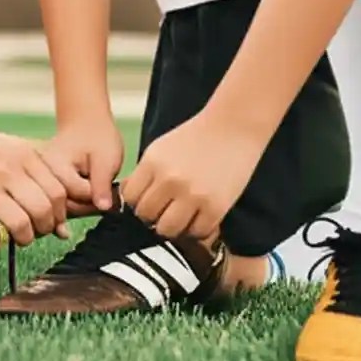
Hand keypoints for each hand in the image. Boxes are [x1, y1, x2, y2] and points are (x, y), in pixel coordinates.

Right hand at [0, 124, 88, 253]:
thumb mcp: (11, 153)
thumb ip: (41, 181)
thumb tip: (66, 230)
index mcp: (23, 155)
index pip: (60, 192)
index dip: (60, 213)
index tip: (49, 217)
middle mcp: (6, 170)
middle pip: (44, 212)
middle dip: (44, 229)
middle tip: (33, 230)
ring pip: (21, 227)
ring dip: (23, 240)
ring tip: (15, 236)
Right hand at [43, 120, 122, 215]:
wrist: (86, 123)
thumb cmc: (97, 137)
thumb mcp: (106, 159)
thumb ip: (102, 185)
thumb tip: (103, 208)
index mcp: (53, 165)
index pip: (74, 195)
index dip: (94, 197)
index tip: (106, 191)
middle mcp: (40, 175)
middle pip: (61, 206)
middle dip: (86, 206)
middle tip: (102, 196)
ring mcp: (39, 181)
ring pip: (58, 208)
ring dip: (80, 206)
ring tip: (94, 194)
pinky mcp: (43, 185)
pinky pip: (56, 203)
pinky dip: (73, 203)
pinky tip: (85, 196)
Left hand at [119, 109, 265, 240]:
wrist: (233, 127)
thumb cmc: (195, 138)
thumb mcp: (160, 150)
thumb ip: (144, 174)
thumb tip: (127, 200)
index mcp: (153, 163)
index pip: (129, 198)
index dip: (137, 203)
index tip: (148, 201)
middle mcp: (170, 180)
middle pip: (146, 216)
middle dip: (152, 216)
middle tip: (165, 211)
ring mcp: (193, 195)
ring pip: (168, 230)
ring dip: (173, 227)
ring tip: (181, 218)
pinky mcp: (216, 207)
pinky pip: (197, 233)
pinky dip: (197, 230)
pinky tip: (199, 218)